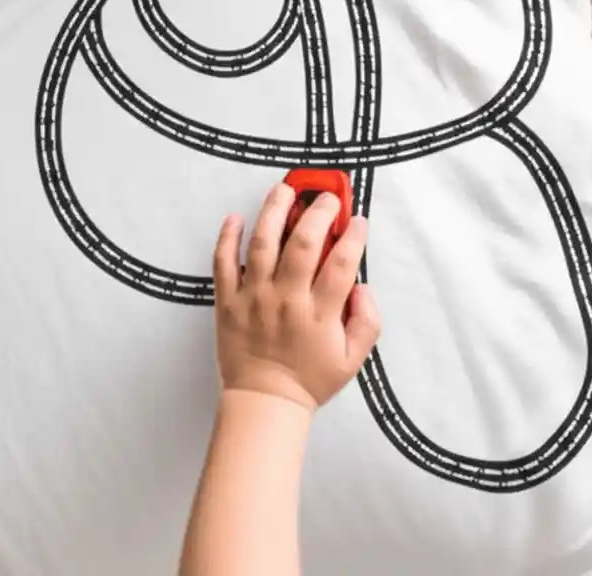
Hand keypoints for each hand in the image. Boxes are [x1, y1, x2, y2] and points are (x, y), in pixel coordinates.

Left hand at [212, 182, 379, 410]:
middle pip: (304, 243)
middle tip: (327, 197)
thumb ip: (368, 321)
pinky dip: (227, 237)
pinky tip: (236, 217)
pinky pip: (223, 262)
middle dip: (319, 212)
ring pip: (263, 243)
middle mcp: (286, 300)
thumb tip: (362, 287)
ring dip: (274, 210)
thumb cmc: (309, 380)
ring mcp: (254, 298)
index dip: (353, 236)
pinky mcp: (228, 301)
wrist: (264, 402)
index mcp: (319, 314)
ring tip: (285, 188)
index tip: (358, 220)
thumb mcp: (354, 359)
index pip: (342, 264)